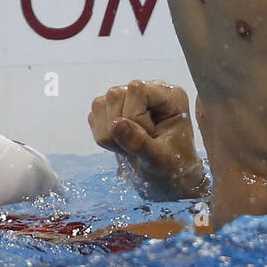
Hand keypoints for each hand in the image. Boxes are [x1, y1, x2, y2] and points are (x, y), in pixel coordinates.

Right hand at [88, 80, 207, 199]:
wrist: (166, 178)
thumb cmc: (171, 167)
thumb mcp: (159, 159)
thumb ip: (139, 142)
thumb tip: (115, 124)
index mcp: (171, 96)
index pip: (137, 89)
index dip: (135, 116)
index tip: (148, 136)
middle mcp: (151, 91)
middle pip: (115, 94)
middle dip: (119, 125)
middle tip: (136, 144)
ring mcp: (132, 98)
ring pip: (101, 103)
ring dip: (108, 132)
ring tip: (128, 145)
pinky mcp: (116, 109)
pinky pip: (95, 114)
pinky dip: (102, 134)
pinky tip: (121, 144)